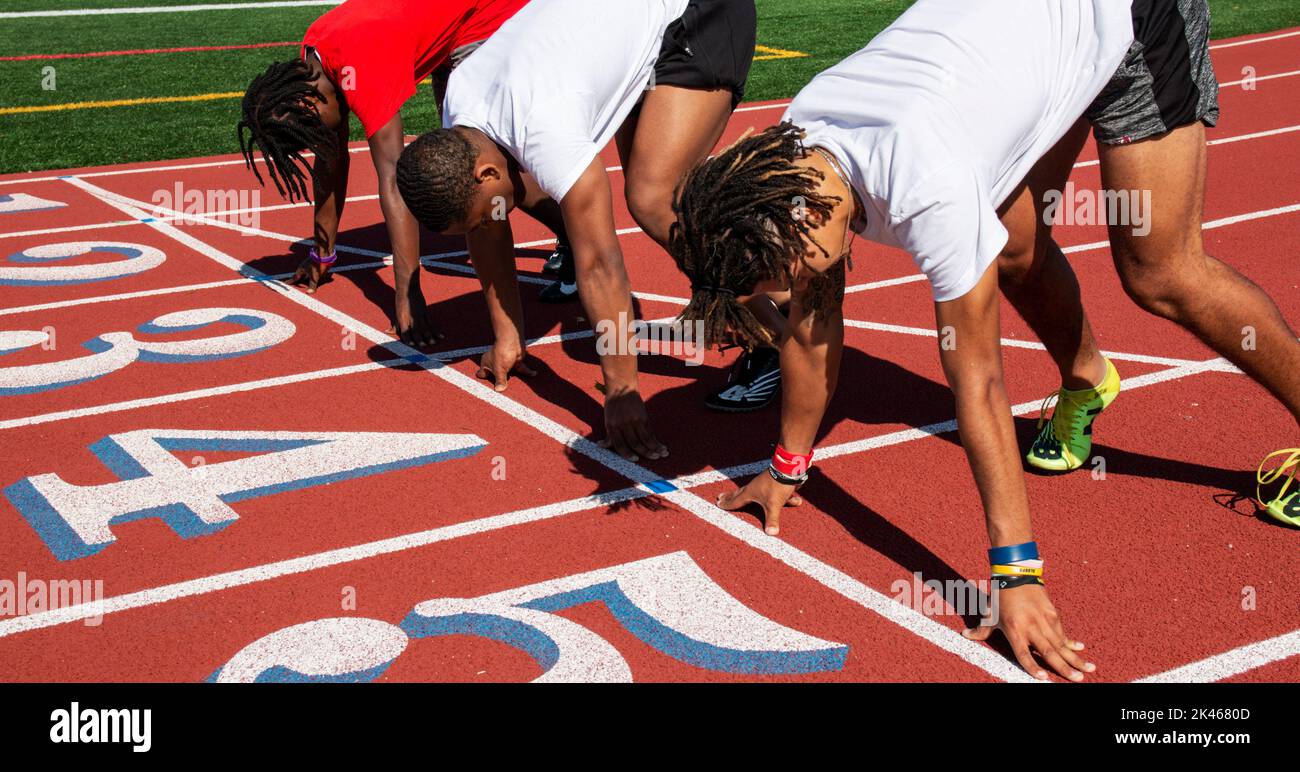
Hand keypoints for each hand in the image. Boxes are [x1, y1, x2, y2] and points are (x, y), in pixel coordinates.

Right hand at [287, 254, 330, 293]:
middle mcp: (304, 267)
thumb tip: (309, 293)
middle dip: (298, 280)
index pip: (295, 278)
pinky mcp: (316, 265)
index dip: (291, 281)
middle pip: (300, 276)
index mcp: (301, 270)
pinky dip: (313, 276)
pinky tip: (316, 278)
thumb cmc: (317, 264)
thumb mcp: (314, 276)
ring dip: (306, 279)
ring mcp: (310, 266)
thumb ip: (312, 285)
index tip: (286, 283)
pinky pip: (313, 272)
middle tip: (295, 284)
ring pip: (306, 274)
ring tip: (306, 283)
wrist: (324, 254)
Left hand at [389, 277, 441, 348]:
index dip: (408, 339)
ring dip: (430, 337)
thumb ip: (394, 324)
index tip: (412, 345)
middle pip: (416, 332)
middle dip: (421, 340)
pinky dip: (435, 330)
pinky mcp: (425, 312)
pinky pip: (431, 324)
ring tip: (434, 343)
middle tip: (425, 346)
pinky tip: (440, 335)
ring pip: (425, 328)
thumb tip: (387, 331)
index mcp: (402, 319)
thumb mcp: (396, 313)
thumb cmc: (400, 301)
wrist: (408, 289)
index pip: (405, 332)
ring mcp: (419, 315)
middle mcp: (410, 318)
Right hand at [476, 336, 536, 391]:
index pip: (482, 374)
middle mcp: (495, 363)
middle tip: (502, 392)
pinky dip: (528, 372)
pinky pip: (521, 369)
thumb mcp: (499, 370)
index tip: (488, 388)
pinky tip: (534, 374)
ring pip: (508, 374)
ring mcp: (505, 363)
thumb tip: (499, 390)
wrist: (513, 340)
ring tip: (516, 389)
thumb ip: (500, 380)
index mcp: (486, 364)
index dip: (484, 380)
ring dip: (511, 380)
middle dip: (499, 383)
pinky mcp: (515, 361)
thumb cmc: (502, 353)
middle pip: (495, 376)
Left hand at [598, 388, 667, 461]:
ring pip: (645, 439)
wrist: (621, 388)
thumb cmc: (613, 406)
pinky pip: (650, 431)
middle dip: (645, 453)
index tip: (635, 460)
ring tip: (662, 455)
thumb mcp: (608, 420)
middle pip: (634, 443)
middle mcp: (623, 425)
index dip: (627, 454)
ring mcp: (634, 420)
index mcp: (612, 426)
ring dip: (654, 448)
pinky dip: (656, 439)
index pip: (620, 445)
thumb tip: (601, 446)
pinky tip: (662, 445)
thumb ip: (608, 435)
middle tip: (654, 459)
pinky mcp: (643, 416)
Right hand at [716, 469, 803, 535]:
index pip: (736, 500)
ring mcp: (763, 483)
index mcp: (751, 492)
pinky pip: (774, 493)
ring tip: (739, 495)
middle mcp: (755, 487)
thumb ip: (772, 519)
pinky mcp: (773, 482)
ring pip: (753, 491)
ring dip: (746, 494)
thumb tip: (771, 533)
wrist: (789, 468)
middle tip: (720, 497)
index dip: (728, 504)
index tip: (718, 504)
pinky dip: (780, 498)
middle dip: (730, 496)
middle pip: (739, 493)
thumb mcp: (774, 504)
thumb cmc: (777, 485)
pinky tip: (794, 501)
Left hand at [963, 583, 1094, 680]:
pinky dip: (1071, 642)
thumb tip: (965, 636)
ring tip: (1089, 669)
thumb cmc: (1000, 596)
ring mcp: (1044, 620)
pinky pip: (1063, 632)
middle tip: (1078, 680)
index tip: (1044, 679)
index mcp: (1014, 629)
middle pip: (1049, 651)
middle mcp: (1031, 626)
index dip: (1033, 667)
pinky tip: (1081, 649)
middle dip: (1065, 667)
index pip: (1024, 654)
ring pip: (1061, 643)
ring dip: (1075, 657)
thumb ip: (981, 629)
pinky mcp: (1052, 612)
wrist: (1015, 572)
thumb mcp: (990, 614)